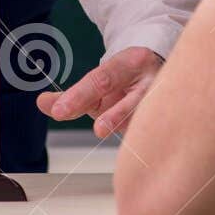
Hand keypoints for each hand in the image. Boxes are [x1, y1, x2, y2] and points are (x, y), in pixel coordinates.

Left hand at [36, 46, 160, 138]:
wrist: (157, 72)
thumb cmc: (126, 79)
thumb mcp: (99, 81)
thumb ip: (71, 94)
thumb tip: (43, 103)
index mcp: (131, 62)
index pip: (103, 79)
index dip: (80, 96)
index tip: (59, 111)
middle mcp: (151, 79)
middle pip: (130, 99)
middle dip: (114, 116)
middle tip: (98, 129)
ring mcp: (165, 101)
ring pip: (146, 119)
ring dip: (127, 130)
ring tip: (111, 137)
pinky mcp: (171, 119)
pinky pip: (155, 133)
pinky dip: (141, 142)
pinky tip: (135, 152)